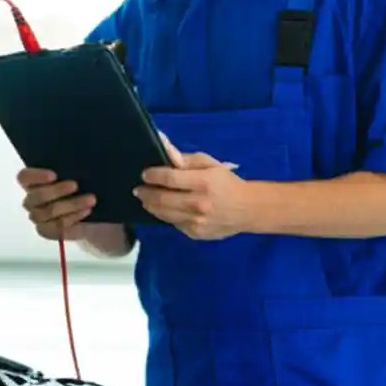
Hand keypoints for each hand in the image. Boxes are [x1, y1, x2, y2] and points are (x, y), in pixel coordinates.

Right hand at [17, 168, 95, 240]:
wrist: (91, 210)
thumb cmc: (82, 186)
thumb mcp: (78, 173)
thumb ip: (71, 168)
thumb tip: (76, 161)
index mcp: (33, 181)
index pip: (24, 177)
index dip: (36, 176)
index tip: (54, 175)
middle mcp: (31, 199)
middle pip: (36, 196)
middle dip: (56, 191)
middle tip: (75, 185)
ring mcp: (37, 217)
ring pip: (48, 212)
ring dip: (71, 204)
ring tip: (91, 199)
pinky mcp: (47, 231)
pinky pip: (56, 226)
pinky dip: (73, 217)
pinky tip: (86, 211)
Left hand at [133, 138, 252, 240]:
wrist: (248, 209)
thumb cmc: (227, 182)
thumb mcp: (210, 164)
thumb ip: (186, 160)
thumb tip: (166, 151)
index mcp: (203, 182)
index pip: (170, 178)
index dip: (153, 175)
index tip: (144, 174)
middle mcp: (198, 204)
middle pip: (162, 199)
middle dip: (146, 193)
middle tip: (138, 189)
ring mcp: (196, 222)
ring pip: (164, 214)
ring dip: (151, 206)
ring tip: (145, 199)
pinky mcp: (195, 234)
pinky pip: (174, 223)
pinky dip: (166, 215)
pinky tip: (163, 209)